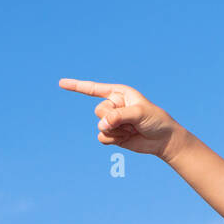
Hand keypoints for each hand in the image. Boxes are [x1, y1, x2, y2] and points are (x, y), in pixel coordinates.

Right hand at [58, 78, 186, 159]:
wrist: (162, 139)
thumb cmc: (155, 120)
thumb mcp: (139, 113)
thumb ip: (119, 116)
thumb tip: (102, 124)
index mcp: (119, 93)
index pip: (94, 89)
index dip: (76, 86)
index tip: (61, 83)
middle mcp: (113, 105)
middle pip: (99, 111)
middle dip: (113, 119)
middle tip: (130, 122)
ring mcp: (112, 121)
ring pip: (100, 125)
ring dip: (116, 131)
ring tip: (131, 130)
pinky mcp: (112, 135)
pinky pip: (102, 137)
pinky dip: (113, 140)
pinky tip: (126, 138)